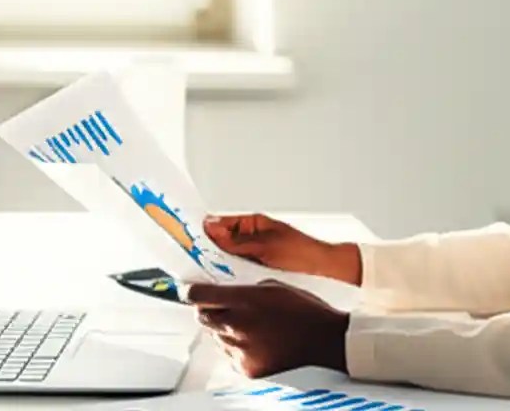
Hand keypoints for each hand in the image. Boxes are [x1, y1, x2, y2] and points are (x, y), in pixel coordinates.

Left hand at [188, 281, 349, 377]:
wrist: (325, 342)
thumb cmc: (305, 311)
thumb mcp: (274, 287)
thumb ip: (245, 290)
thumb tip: (228, 294)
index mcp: (244, 300)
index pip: (199, 295)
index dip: (190, 291)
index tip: (188, 290)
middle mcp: (237, 326)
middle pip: (202, 317)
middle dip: (208, 310)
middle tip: (224, 307)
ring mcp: (240, 350)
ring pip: (216, 337)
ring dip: (225, 330)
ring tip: (253, 327)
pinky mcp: (247, 369)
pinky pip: (231, 355)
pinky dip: (238, 349)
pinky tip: (260, 343)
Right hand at [204, 214, 360, 284]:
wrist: (326, 272)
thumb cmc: (303, 253)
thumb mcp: (266, 246)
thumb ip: (237, 240)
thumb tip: (210, 227)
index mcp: (252, 224)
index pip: (218, 224)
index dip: (201, 231)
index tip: (183, 238)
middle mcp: (250, 238)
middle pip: (218, 244)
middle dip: (206, 252)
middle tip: (191, 261)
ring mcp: (252, 256)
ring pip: (225, 261)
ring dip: (218, 267)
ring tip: (205, 274)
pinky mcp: (255, 271)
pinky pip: (235, 273)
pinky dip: (229, 278)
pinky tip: (223, 285)